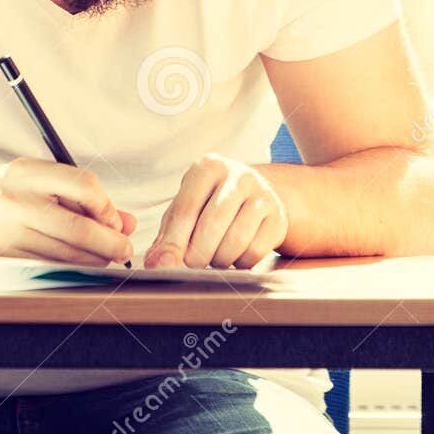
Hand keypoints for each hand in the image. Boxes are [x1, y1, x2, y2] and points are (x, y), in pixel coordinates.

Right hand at [0, 158, 136, 264]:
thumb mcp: (33, 181)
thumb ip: (78, 198)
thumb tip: (123, 219)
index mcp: (27, 172)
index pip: (82, 185)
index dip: (106, 206)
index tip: (115, 219)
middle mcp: (16, 199)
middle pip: (77, 227)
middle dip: (108, 242)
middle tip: (123, 248)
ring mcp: (7, 231)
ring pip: (64, 252)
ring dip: (93, 259)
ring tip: (106, 258)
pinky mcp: (2, 257)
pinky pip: (46, 266)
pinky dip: (70, 268)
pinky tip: (80, 266)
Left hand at [145, 154, 287, 269]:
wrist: (255, 195)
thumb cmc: (210, 204)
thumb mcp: (187, 210)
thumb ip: (168, 236)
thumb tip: (155, 263)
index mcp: (208, 168)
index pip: (186, 208)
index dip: (173, 241)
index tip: (165, 265)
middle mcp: (238, 175)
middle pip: (212, 224)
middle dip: (198, 254)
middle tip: (192, 264)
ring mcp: (262, 194)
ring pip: (236, 240)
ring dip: (220, 260)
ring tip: (214, 257)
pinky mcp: (278, 216)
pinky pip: (256, 251)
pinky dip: (241, 262)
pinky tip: (235, 255)